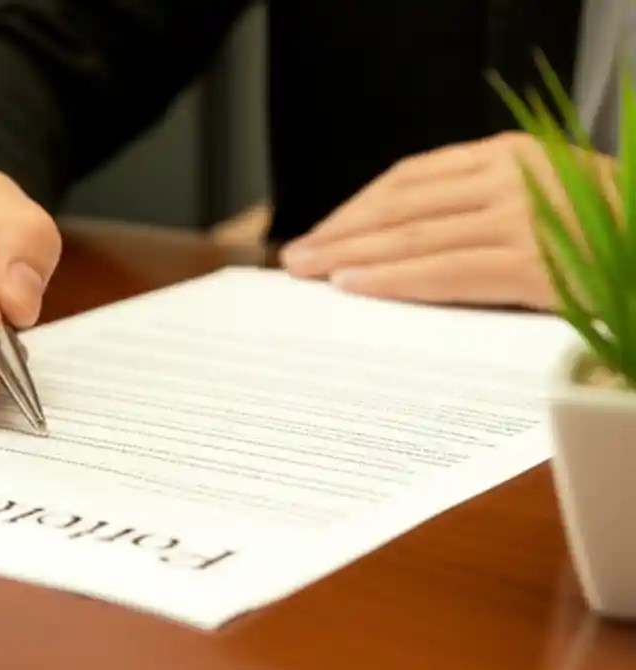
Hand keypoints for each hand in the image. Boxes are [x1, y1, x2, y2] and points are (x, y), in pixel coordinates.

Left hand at [279, 131, 613, 310]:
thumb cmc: (601, 234)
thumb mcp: (539, 196)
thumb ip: (478, 204)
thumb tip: (395, 236)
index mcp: (507, 154)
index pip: (409, 178)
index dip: (357, 206)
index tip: (322, 230)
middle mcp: (510, 178)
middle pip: (401, 205)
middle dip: (340, 232)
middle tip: (296, 256)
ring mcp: (523, 220)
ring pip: (414, 237)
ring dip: (352, 256)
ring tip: (310, 273)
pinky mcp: (534, 266)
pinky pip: (446, 273)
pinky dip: (393, 279)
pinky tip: (356, 287)